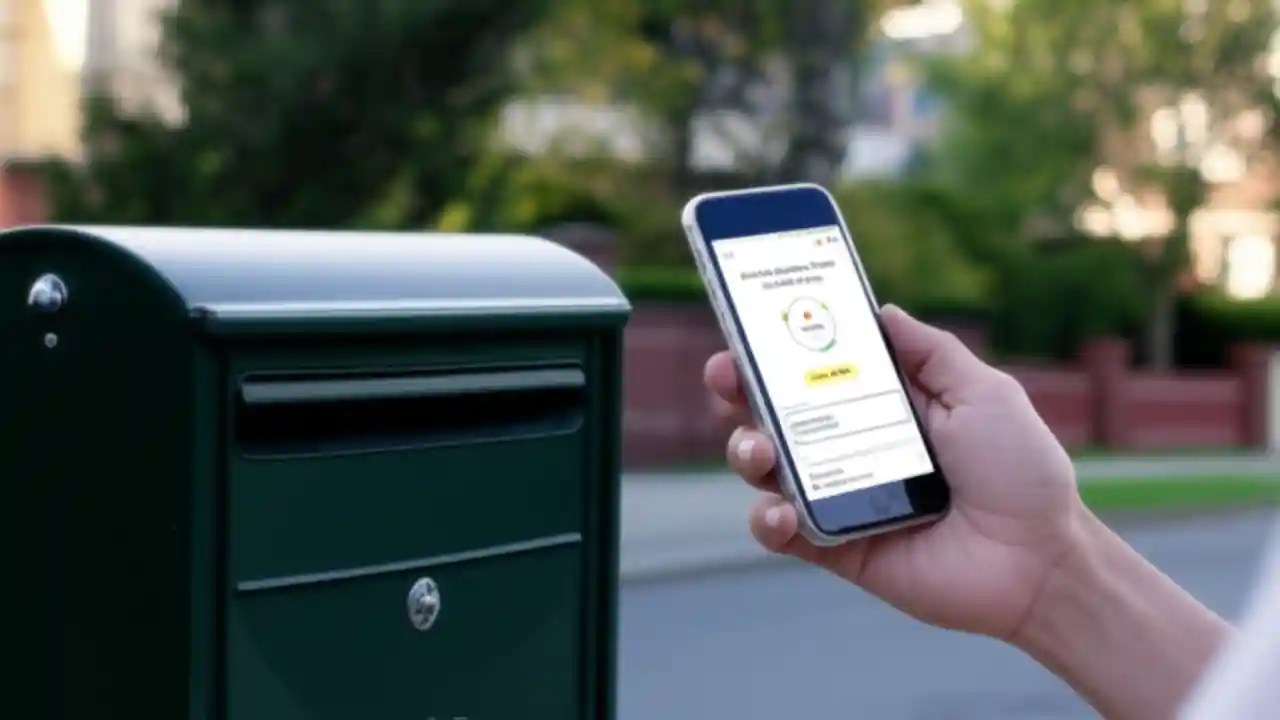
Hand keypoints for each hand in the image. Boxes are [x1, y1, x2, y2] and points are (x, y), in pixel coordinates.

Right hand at [704, 304, 1086, 639]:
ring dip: (745, 451)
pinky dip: (767, 520)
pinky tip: (781, 511)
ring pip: (767, 469)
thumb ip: (931, 351)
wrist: (1039, 558)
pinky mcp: (836, 547)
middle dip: (738, 389)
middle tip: (725, 376)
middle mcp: (852, 446)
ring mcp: (840, 497)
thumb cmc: (1022, 471)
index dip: (776, 348)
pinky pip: (782, 532)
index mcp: (883, 405)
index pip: (815, 370)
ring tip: (759, 450)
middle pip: (774, 413)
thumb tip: (881, 310)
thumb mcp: (984, 393)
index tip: (746, 327)